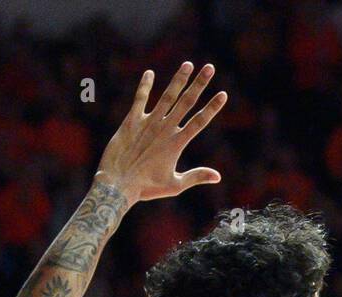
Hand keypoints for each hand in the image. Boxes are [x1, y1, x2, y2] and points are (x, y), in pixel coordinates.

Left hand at [95, 63, 226, 205]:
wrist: (118, 185)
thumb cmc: (146, 187)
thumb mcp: (175, 185)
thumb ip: (196, 176)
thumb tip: (218, 176)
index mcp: (177, 144)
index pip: (200, 121)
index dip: (213, 107)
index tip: (223, 94)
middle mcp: (164, 130)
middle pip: (187, 102)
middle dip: (200, 84)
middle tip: (210, 68)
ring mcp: (148, 124)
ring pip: (167, 97)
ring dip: (178, 79)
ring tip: (188, 64)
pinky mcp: (131, 122)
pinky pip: (139, 99)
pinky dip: (145, 86)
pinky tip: (150, 73)